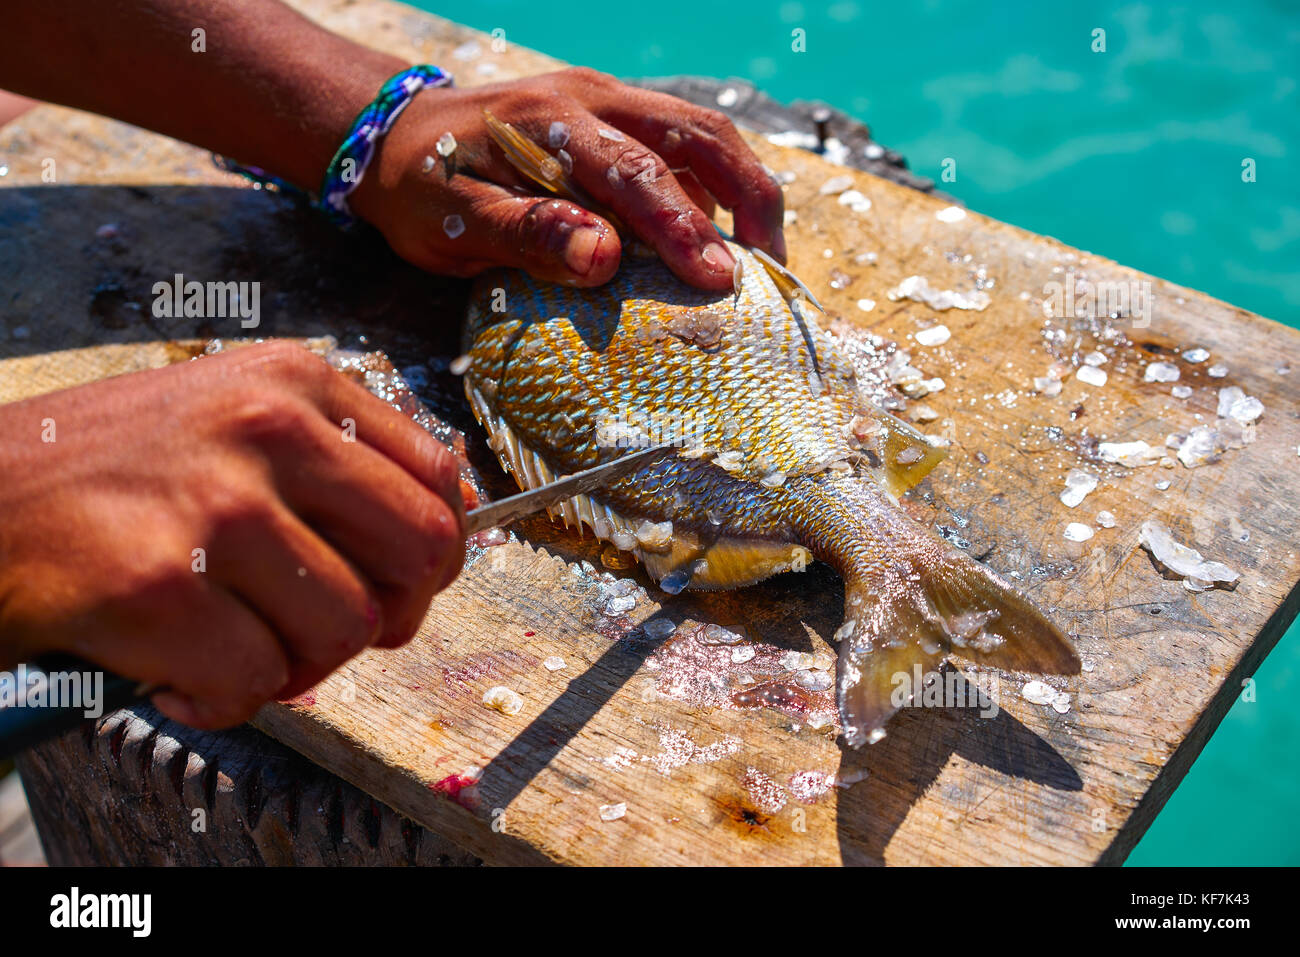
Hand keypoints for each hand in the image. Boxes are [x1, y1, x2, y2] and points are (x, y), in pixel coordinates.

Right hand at [0, 342, 466, 727]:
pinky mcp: (157, 580)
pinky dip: (225, 700)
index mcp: (298, 381)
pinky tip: (178, 676)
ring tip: (234, 651)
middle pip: (421, 552)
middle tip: (323, 634)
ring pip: (346, 628)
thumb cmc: (109, 474)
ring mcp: (217, 500)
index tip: (396, 588)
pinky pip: (258, 680)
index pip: (440, 480)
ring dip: (297, 667)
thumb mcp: (233, 417)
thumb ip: (334, 461)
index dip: (434, 556)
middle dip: (387, 617)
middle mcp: (269, 425)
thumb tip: (440, 536)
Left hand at [351, 68, 785, 289]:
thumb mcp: (454, 223)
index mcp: (551, 124)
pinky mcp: (615, 117)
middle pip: (697, 134)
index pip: (636, 174)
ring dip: (743, 189)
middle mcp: (591, 98)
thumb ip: (528, 235)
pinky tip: (718, 235)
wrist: (395, 135)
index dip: (683, 230)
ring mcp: (608, 101)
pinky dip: (715, 187)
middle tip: (772, 270)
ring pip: (701, 131)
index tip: (721, 282)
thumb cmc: (421, 189)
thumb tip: (604, 258)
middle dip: (748, 200)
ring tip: (763, 256)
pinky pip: (683, 142)